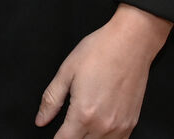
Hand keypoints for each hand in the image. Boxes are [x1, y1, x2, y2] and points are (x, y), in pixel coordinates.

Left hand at [35, 4, 172, 137]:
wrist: (130, 43)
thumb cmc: (99, 52)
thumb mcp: (66, 71)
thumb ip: (52, 99)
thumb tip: (41, 119)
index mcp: (83, 113)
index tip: (54, 134)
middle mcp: (103, 126)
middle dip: (71, 138)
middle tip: (67, 127)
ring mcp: (120, 127)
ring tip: (82, 127)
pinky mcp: (131, 123)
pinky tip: (99, 128)